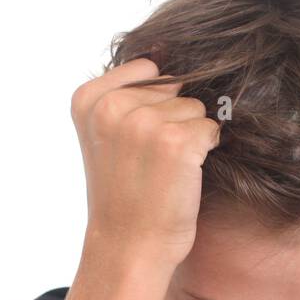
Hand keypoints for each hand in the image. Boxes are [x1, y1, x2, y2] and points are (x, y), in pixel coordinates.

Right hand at [70, 58, 220, 271]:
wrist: (129, 247)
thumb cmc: (124, 194)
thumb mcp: (106, 135)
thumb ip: (127, 93)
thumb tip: (169, 52)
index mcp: (88, 99)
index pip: (149, 70)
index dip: (155, 105)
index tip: (137, 143)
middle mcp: (113, 107)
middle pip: (175, 88)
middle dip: (173, 121)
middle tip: (151, 164)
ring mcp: (145, 123)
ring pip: (196, 108)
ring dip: (190, 138)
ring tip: (165, 172)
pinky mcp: (178, 143)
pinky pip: (212, 129)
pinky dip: (207, 152)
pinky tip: (183, 176)